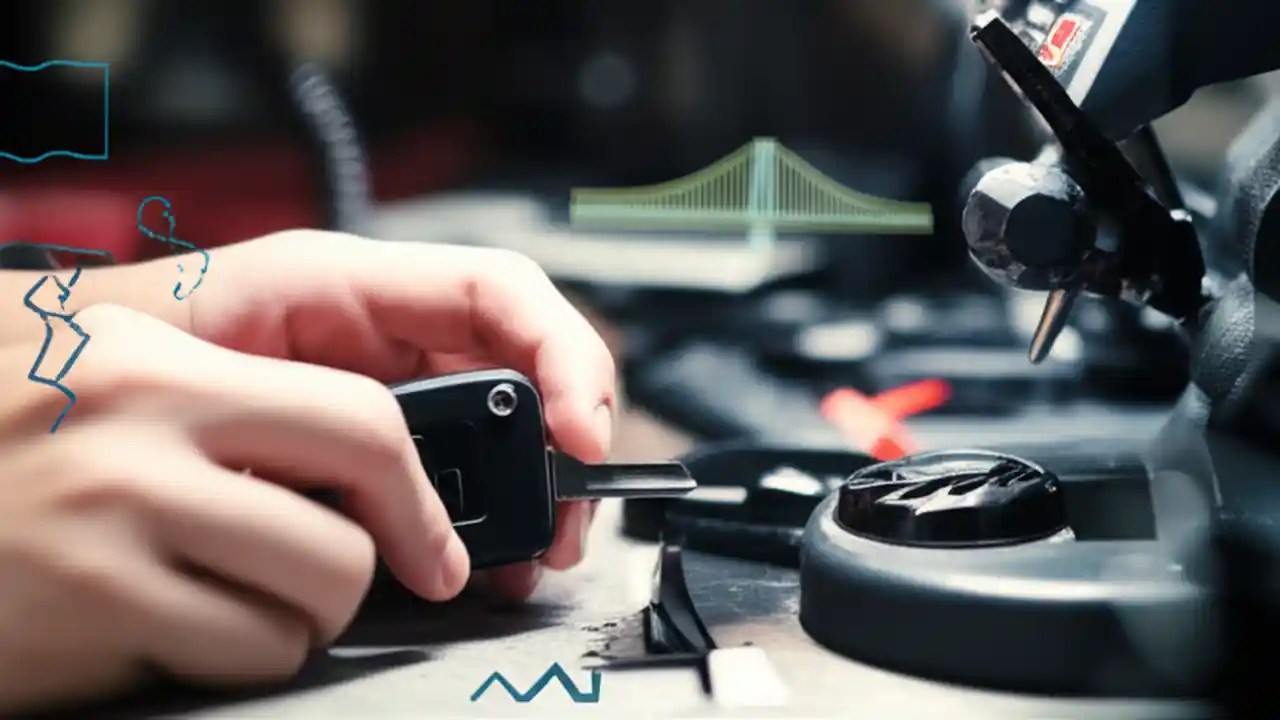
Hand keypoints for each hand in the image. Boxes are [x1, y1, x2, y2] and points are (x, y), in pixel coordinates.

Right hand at [0, 304, 457, 712]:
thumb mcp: (79, 367)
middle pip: (352, 517)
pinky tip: (175, 630)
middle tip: (343, 579)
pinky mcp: (87, 612)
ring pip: (311, 598)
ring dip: (295, 617)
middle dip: (373, 564)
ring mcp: (108, 526)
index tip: (430, 538)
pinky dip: (236, 656)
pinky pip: (243, 654)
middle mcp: (136, 431)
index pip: (356, 414)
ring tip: (233, 598)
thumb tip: (347, 436)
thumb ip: (207, 386)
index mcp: (151, 358)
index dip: (414, 490)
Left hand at [100, 231, 616, 600]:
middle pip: (524, 368)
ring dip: (534, 490)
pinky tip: (489, 559)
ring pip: (505, 429)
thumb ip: (310, 415)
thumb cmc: (125, 354)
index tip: (577, 433)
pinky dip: (489, 519)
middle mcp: (387, 335)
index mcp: (352, 286)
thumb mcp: (214, 363)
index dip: (562, 355)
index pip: (499, 292)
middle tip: (562, 521)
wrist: (65, 395)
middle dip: (561, 442)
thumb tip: (409, 499)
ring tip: (534, 553)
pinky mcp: (377, 449)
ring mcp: (389, 390)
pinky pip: (461, 476)